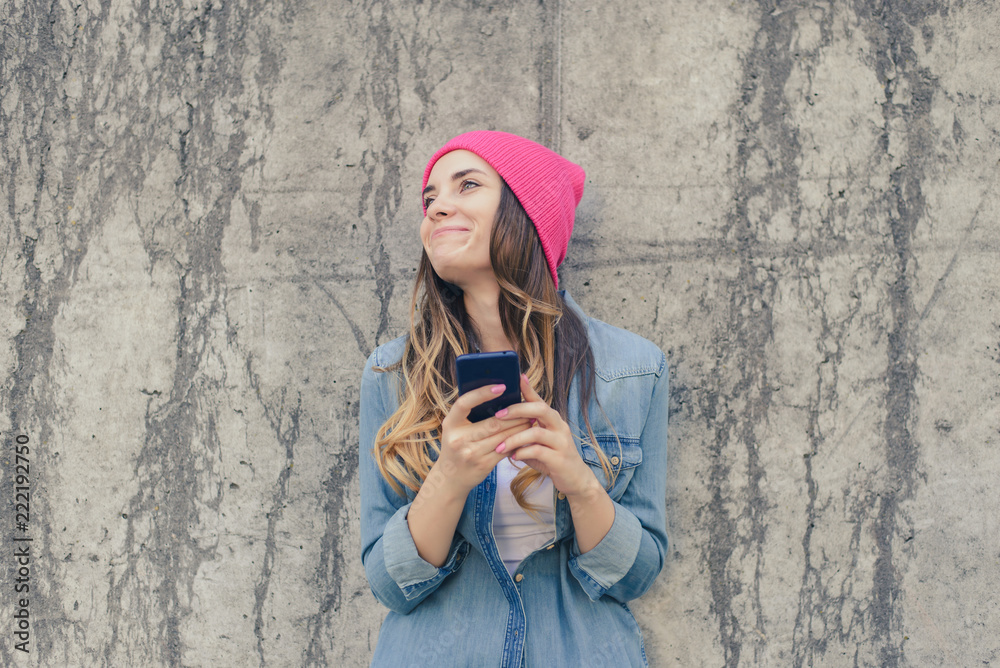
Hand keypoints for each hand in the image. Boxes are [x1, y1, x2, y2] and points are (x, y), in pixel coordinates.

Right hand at [435, 383, 531, 495]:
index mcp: (450, 423)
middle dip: (513, 415)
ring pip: (502, 436)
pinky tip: (524, 435)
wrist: (450, 478)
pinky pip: (505, 450)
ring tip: (530, 419)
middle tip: (527, 407)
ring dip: (519, 427)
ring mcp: (471, 453)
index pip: (464, 403)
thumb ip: (469, 413)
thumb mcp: (454, 428)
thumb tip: (497, 393)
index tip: (501, 387)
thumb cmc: (456, 446)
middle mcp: (458, 439)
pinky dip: (517, 441)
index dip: (482, 393)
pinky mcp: (483, 465)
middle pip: (492, 423)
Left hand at [495, 374, 600, 498]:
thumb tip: (499, 422)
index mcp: (552, 419)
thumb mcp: (538, 441)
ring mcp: (561, 442)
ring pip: (536, 432)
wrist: (574, 478)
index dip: (528, 388)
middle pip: (540, 409)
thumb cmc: (551, 457)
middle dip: (517, 410)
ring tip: (499, 446)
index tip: (517, 376)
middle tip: (498, 415)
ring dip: (514, 438)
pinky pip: (538, 451)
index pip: (539, 400)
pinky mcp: (559, 459)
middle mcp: (559, 426)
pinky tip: (513, 456)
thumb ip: (524, 430)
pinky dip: (523, 453)